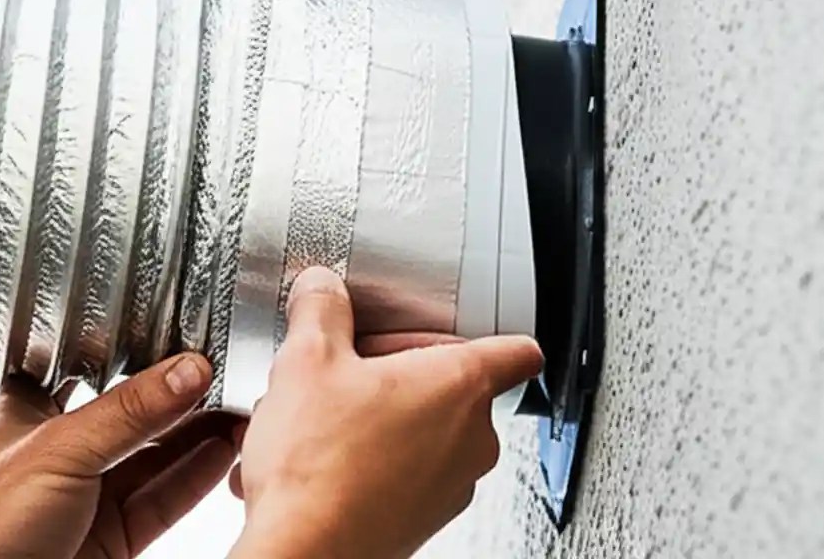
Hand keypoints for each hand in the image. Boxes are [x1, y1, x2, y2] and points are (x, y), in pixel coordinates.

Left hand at [0, 353, 240, 558]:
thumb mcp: (62, 448)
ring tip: (235, 409)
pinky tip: (222, 452)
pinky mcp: (113, 538)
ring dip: (196, 436)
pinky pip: (163, 499)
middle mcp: (59, 455)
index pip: (86, 370)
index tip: (178, 342)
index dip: (130, 354)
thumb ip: (130, 411)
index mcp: (27, 416)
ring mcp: (88, 498)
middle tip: (220, 374)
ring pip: (153, 458)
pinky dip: (196, 476)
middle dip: (176, 397)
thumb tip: (185, 372)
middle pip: (130, 416)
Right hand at [229, 267, 542, 558]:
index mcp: (458, 386)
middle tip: (352, 371)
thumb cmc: (318, 466)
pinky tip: (324, 457)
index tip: (471, 333)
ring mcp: (452, 485)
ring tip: (327, 418)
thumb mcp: (306, 360)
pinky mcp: (425, 519)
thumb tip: (321, 291)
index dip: (497, 335)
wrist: (304, 549)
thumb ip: (320, 309)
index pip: (518, 351)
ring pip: (429, 431)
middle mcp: (471, 438)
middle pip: (455, 385)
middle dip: (401, 372)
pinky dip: (374, 459)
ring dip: (383, 417)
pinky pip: (410, 472)